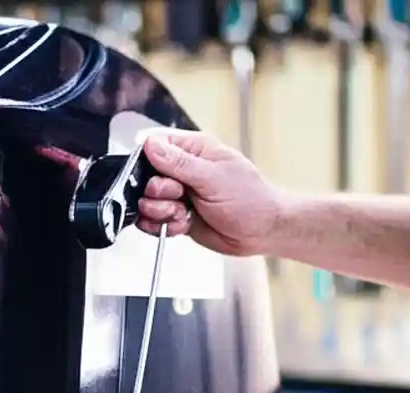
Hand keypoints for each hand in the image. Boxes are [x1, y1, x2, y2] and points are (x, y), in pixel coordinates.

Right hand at [137, 130, 290, 256]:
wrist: (263, 232)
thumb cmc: (251, 200)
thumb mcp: (213, 177)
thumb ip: (179, 163)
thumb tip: (150, 144)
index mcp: (194, 150)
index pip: (155, 145)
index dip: (149, 161)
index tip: (161, 175)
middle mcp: (184, 171)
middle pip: (147, 177)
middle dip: (158, 191)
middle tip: (179, 196)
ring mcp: (180, 195)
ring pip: (148, 201)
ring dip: (160, 211)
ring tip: (181, 213)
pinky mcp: (178, 216)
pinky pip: (155, 221)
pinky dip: (164, 226)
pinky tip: (182, 225)